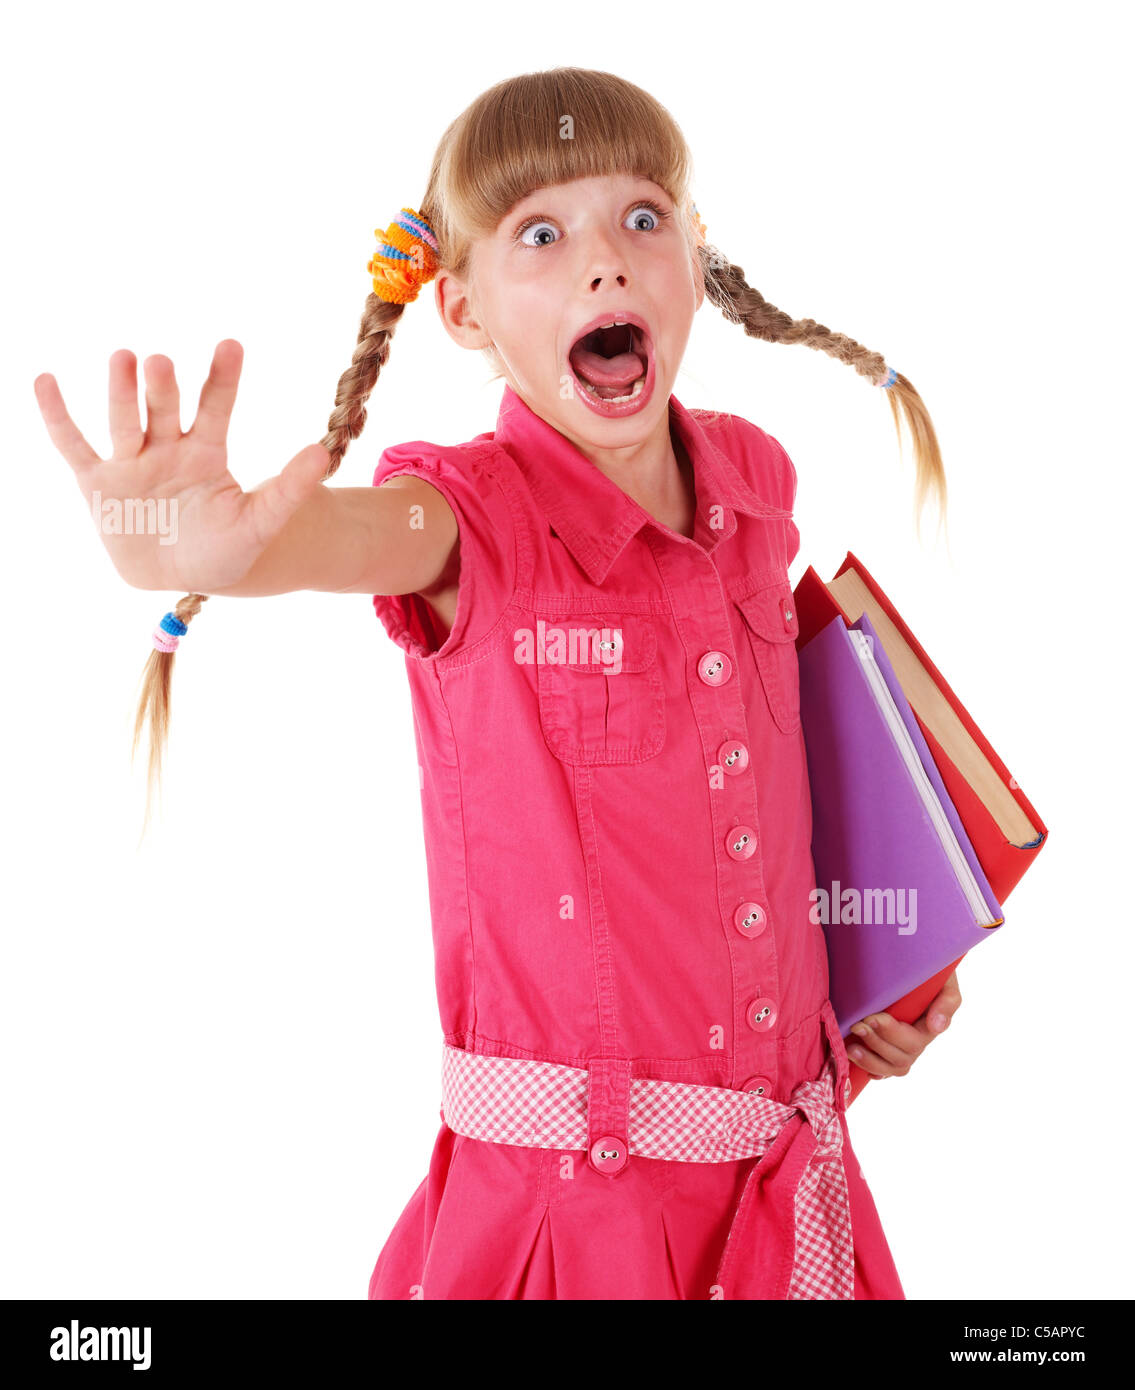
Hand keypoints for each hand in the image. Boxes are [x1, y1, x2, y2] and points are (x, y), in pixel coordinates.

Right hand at [34, 340, 329, 593]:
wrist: (184, 579)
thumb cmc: (226, 551)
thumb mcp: (260, 523)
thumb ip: (289, 489)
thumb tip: (322, 452)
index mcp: (207, 452)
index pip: (216, 406)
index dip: (223, 378)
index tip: (232, 345)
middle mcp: (168, 448)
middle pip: (165, 409)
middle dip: (163, 387)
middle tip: (161, 363)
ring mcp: (132, 462)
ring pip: (125, 420)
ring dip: (122, 392)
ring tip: (123, 358)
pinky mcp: (99, 483)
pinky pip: (74, 445)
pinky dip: (57, 416)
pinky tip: (45, 381)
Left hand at [843, 971, 961, 1078]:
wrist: (913, 965)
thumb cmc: (929, 972)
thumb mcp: (943, 981)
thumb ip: (946, 1002)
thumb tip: (936, 1027)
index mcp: (929, 1027)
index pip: (914, 1042)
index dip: (892, 1034)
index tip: (872, 1018)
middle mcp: (916, 1041)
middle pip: (901, 1058)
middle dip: (876, 1043)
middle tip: (857, 1026)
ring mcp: (900, 1047)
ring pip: (890, 1067)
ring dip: (870, 1061)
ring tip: (850, 1049)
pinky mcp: (884, 1047)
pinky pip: (880, 1069)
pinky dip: (868, 1068)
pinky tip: (855, 1061)